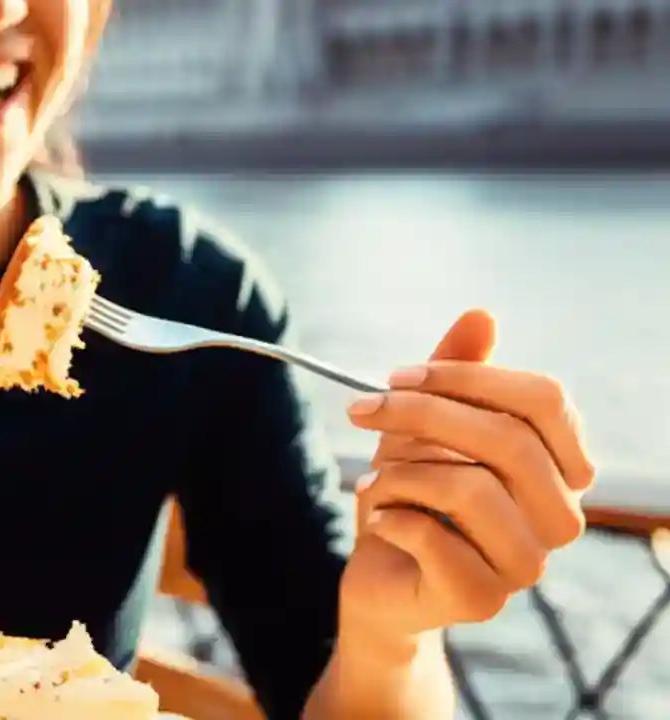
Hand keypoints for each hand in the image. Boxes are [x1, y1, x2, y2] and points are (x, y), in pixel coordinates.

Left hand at [339, 310, 594, 643]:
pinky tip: (377, 520)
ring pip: (469, 487)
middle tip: (359, 409)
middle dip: (420, 413)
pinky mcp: (481, 599)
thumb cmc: (412, 496)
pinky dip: (388, 516)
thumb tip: (482, 314)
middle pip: (507, 438)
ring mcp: (526, 565)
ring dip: (399, 473)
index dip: (469, 376)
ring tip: (372, 481)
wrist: (380, 579)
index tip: (398, 376)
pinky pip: (431, 536)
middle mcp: (561, 518)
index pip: (546, 400)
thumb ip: (454, 373)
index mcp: (562, 468)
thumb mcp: (423, 427)